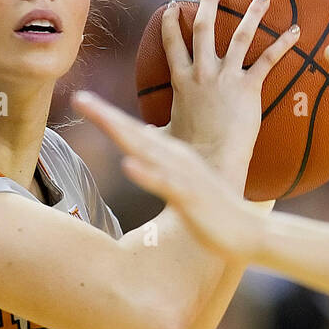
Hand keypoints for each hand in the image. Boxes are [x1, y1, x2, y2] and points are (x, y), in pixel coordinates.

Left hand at [72, 91, 269, 261]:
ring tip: (98, 116)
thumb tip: (139, 159)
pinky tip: (128, 165)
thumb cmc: (214, 210)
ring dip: (122, 134)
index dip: (109, 116)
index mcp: (173, 156)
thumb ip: (161, 170)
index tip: (83, 100)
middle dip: (106, 115)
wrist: (249, 231)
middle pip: (135, 133)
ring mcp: (183, 177)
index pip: (135, 132)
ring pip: (147, 152)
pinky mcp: (190, 199)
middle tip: (79, 97)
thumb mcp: (182, 185)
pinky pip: (165, 185)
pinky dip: (147, 175)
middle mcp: (176, 159)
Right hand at [162, 0, 299, 189]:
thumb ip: (158, 129)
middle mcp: (202, 72)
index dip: (172, 23)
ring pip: (240, 35)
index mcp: (182, 81)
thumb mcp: (166, 137)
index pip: (173, 44)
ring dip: (252, 13)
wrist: (211, 161)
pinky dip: (283, 43)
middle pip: (204, 28)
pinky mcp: (249, 87)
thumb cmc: (189, 155)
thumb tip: (145, 134)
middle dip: (209, 3)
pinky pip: (268, 59)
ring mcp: (226, 77)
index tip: (174, 6)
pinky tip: (295, 30)